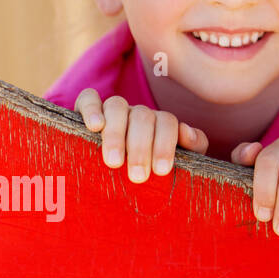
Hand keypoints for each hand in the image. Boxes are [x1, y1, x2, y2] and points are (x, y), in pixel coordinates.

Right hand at [75, 87, 208, 181]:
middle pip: (143, 117)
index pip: (167, 122)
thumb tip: (185, 131)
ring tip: (115, 162)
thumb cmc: (150, 170)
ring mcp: (112, 110)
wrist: (114, 178)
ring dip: (116, 134)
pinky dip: (91, 109)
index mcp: (160, 122)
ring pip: (116, 106)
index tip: (161, 171)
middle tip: (138, 176)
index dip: (165, 145)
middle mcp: (137, 113)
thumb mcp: (176, 163)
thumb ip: (192, 147)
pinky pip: (88, 98)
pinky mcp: (86, 109)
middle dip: (141, 148)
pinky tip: (95, 127)